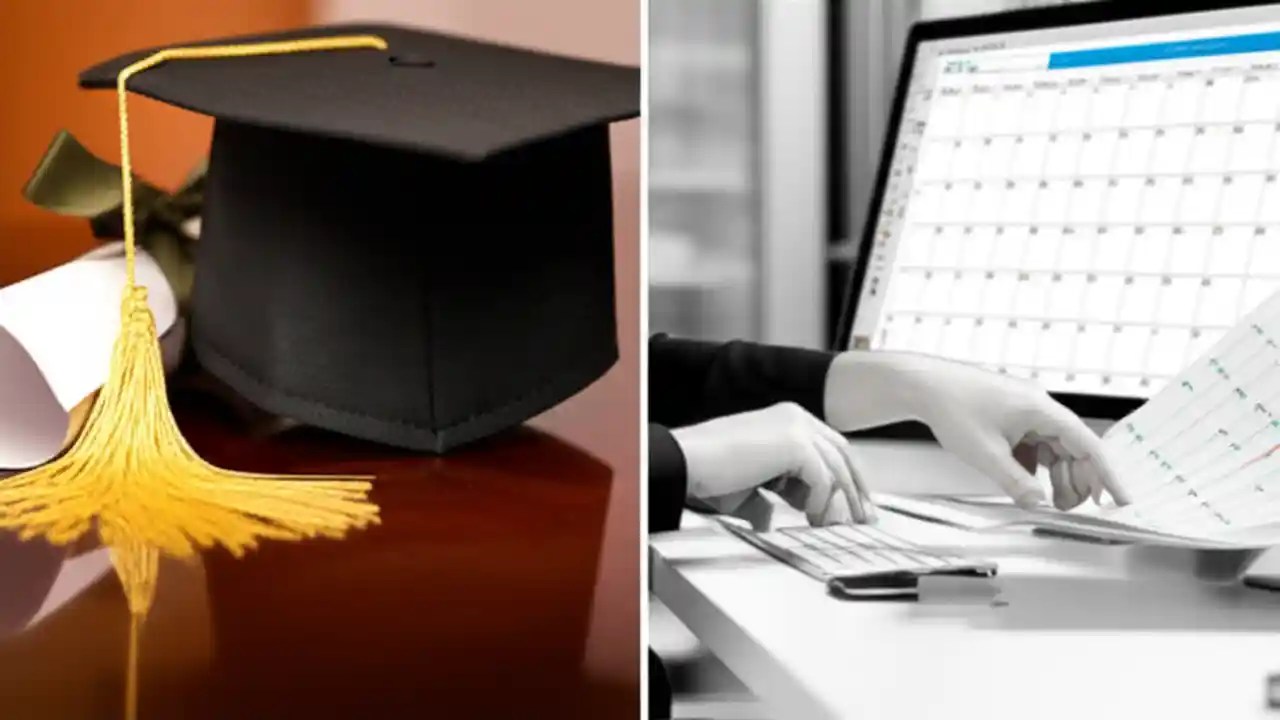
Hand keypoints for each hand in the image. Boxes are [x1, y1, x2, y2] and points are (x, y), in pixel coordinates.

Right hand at [672, 402, 873, 524]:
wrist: (687, 463)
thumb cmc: (707, 473)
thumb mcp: (746, 490)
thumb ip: (765, 501)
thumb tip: (770, 520)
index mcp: (787, 420)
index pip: (829, 448)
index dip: (844, 479)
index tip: (851, 507)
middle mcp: (796, 417)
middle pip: (842, 454)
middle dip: (855, 489)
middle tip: (864, 519)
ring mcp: (798, 427)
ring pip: (837, 467)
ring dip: (842, 501)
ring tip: (841, 528)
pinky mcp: (796, 443)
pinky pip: (823, 478)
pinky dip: (821, 501)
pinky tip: (812, 519)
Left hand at [825, 352, 1129, 509]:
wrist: (922, 384)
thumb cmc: (952, 408)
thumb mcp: (986, 455)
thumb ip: (1016, 483)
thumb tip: (1040, 504)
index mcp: (1041, 409)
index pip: (1087, 444)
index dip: (1107, 474)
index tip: (1122, 498)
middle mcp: (1039, 406)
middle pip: (1073, 448)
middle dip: (1078, 481)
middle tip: (1073, 510)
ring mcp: (1025, 409)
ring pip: (1054, 448)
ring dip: (1056, 476)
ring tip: (1053, 503)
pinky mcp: (1011, 414)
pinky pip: (1034, 443)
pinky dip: (1035, 465)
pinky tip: (1028, 484)